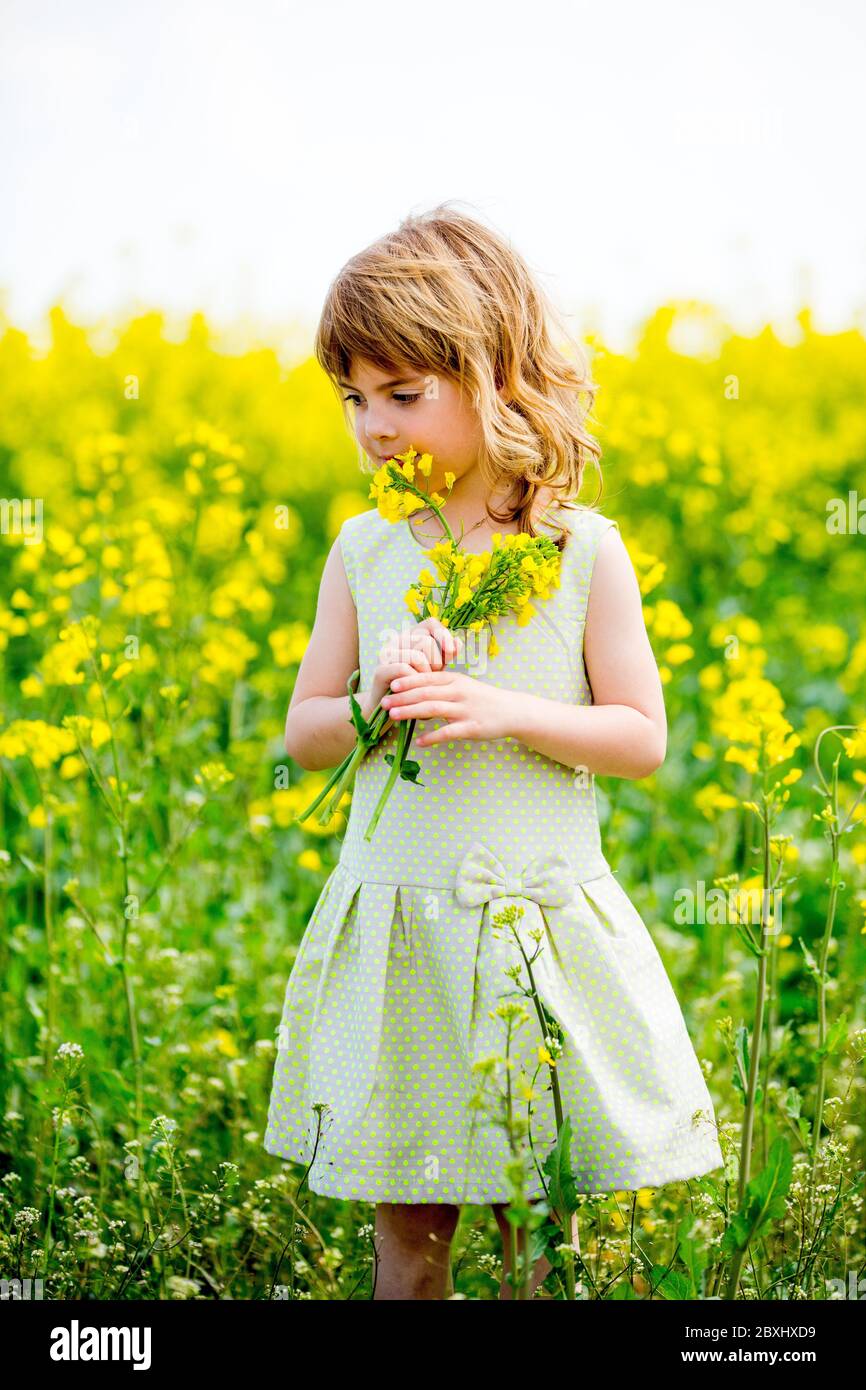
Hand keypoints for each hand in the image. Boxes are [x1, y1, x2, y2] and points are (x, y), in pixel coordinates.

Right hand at [369, 618, 458, 710]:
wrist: (396, 708)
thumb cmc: (419, 685)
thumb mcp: (437, 667)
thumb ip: (447, 654)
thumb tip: (458, 643)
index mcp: (411, 635)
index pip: (430, 623)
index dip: (443, 635)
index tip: (451, 652)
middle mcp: (396, 640)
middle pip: (426, 641)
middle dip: (436, 662)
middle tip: (432, 675)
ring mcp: (386, 654)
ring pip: (417, 655)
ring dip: (426, 673)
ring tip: (424, 682)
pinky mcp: (380, 670)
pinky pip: (404, 668)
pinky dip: (414, 679)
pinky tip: (414, 688)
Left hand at [379, 669, 516, 746]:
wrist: (512, 711)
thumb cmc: (483, 698)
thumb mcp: (464, 686)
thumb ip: (441, 686)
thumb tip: (415, 689)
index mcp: (455, 680)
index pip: (428, 678)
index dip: (408, 680)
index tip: (391, 684)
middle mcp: (459, 692)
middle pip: (425, 693)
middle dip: (402, 697)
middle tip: (384, 702)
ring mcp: (465, 710)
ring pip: (433, 709)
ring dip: (411, 712)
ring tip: (393, 716)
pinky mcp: (472, 728)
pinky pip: (448, 733)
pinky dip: (432, 737)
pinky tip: (419, 742)